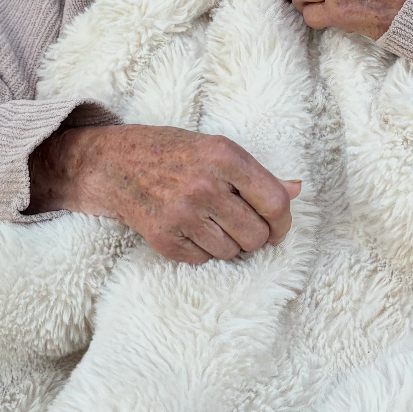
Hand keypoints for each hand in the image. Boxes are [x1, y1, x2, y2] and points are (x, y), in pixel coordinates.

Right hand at [27, 119, 300, 265]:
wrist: (114, 163)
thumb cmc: (173, 153)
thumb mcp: (217, 150)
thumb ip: (258, 174)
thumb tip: (298, 189)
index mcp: (224, 156)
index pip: (276, 203)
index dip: (283, 222)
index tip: (277, 226)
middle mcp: (205, 185)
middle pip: (257, 236)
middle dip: (255, 237)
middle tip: (240, 225)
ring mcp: (182, 214)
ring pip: (232, 253)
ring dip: (228, 245)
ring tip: (211, 224)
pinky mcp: (163, 238)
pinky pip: (203, 260)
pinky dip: (202, 251)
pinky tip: (190, 230)